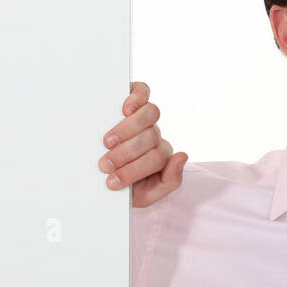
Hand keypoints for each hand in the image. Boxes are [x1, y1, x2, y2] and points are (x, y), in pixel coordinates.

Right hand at [100, 81, 187, 207]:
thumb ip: (170, 181)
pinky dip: (136, 98)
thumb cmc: (126, 184)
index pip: (157, 158)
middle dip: (125, 154)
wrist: (103, 177)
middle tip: (105, 165)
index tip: (112, 182)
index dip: (133, 170)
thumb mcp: (147, 194)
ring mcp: (146, 117)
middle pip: (150, 138)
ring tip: (107, 143)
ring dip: (126, 129)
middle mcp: (155, 135)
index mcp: (160, 156)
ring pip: (149, 115)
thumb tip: (182, 156)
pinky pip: (143, 92)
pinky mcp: (134, 99)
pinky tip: (125, 109)